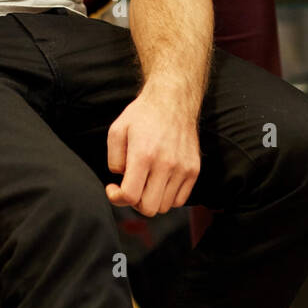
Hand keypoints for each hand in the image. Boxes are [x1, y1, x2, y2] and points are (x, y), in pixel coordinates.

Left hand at [105, 88, 200, 216]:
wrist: (173, 100)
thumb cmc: (142, 115)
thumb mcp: (117, 130)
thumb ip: (113, 160)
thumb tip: (121, 180)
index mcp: (143, 154)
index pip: (130, 196)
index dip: (117, 198)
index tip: (113, 188)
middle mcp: (166, 164)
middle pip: (148, 208)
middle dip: (134, 202)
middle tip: (130, 187)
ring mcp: (182, 168)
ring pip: (164, 207)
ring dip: (151, 199)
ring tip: (145, 182)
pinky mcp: (193, 169)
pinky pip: (179, 200)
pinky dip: (167, 197)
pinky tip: (159, 181)